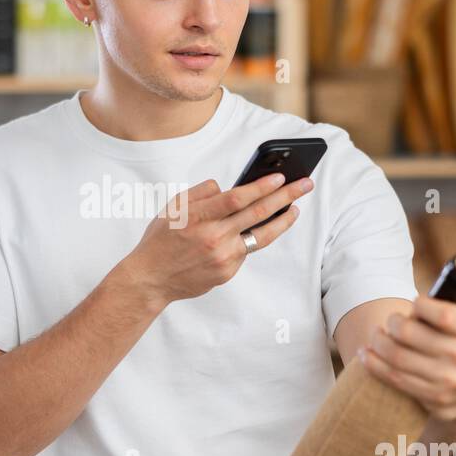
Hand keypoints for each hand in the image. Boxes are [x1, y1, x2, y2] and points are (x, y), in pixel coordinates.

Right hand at [119, 173, 312, 306]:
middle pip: (257, 213)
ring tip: (295, 209)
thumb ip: (201, 194)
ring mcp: (222, 258)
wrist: (150, 279)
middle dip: (285, 196)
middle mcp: (213, 237)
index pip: (237, 198)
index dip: (262, 186)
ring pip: (261, 236)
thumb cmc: (161, 239)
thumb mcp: (173, 208)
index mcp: (198, 217)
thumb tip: (228, 188)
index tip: (280, 176)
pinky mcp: (226, 272)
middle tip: (305, 185)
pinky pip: (245, 251)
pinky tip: (258, 230)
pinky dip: (252, 239)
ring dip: (282, 221)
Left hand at [357, 295, 455, 434]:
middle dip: (392, 323)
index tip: (414, 304)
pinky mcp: (434, 399)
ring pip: (397, 357)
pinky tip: (366, 354)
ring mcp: (450, 381)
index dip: (420, 306)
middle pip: (410, 334)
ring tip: (375, 335)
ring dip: (377, 342)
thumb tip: (430, 287)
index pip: (442, 314)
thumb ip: (450, 302)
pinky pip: (394, 378)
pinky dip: (374, 364)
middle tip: (390, 321)